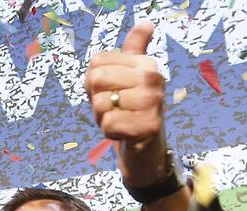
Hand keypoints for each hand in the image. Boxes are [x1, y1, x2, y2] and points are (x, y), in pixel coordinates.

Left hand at [84, 22, 168, 187]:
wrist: (145, 151)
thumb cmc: (130, 112)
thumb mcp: (127, 78)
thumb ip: (134, 49)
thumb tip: (147, 23)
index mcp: (146, 63)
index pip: (96, 62)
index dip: (93, 83)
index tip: (111, 93)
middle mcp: (153, 77)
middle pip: (97, 79)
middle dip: (96, 101)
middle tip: (114, 110)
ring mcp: (153, 101)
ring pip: (101, 103)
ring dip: (103, 119)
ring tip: (121, 121)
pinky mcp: (149, 126)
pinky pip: (108, 124)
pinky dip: (110, 133)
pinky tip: (124, 134)